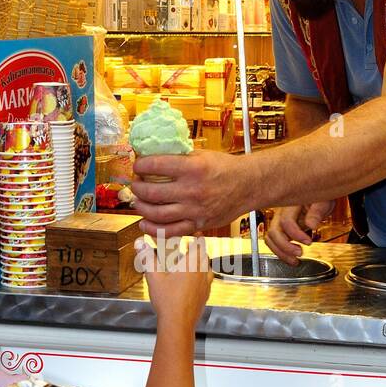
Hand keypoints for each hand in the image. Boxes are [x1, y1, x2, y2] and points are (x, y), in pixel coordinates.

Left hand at [131, 149, 248, 236]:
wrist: (249, 185)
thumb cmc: (226, 168)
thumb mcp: (202, 155)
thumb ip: (180, 157)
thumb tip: (154, 156)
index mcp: (193, 168)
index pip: (155, 165)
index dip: (140, 165)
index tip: (138, 166)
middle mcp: (192, 190)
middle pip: (152, 192)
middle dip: (137, 188)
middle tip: (136, 185)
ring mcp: (195, 209)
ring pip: (157, 214)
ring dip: (142, 208)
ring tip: (138, 203)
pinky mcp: (198, 223)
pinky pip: (171, 231)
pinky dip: (154, 229)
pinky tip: (145, 224)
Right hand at [142, 236, 211, 326]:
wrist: (178, 324)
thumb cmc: (168, 302)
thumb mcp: (154, 276)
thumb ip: (147, 257)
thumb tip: (139, 243)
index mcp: (192, 264)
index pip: (199, 243)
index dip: (196, 236)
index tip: (193, 233)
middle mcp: (202, 272)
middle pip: (204, 255)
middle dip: (196, 250)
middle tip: (187, 248)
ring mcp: (206, 285)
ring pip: (206, 268)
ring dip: (198, 263)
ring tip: (187, 264)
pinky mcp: (205, 295)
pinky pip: (206, 281)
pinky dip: (199, 276)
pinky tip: (189, 282)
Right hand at [265, 202, 332, 264]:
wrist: (314, 195)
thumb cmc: (319, 197)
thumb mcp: (323, 201)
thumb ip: (317, 211)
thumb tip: (311, 224)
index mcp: (290, 205)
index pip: (286, 221)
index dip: (296, 234)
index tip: (309, 242)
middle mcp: (281, 213)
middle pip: (273, 232)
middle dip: (285, 246)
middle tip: (299, 253)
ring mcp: (278, 221)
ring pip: (270, 239)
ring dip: (281, 253)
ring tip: (294, 261)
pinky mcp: (280, 229)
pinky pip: (274, 242)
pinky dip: (280, 252)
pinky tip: (291, 257)